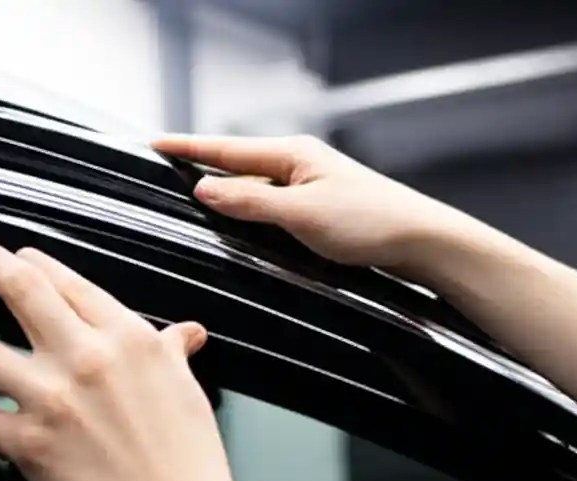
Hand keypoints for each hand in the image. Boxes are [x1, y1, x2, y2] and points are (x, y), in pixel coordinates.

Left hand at [0, 235, 242, 480]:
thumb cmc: (188, 464)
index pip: (71, 283)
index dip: (38, 265)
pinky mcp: (29, 444)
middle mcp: (87, 358)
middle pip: (21, 291)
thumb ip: (170, 354)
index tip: (19, 257)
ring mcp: (53, 399)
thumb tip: (185, 333)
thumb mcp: (186, 392)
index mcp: (129, 339)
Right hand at [153, 134, 487, 269]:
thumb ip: (250, 203)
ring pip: (256, 191)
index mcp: (292, 155)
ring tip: (195, 204)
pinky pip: (275, 208)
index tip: (154, 144)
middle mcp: (301, 165)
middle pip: (238, 167)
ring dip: (230, 198)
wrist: (422, 241)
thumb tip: (206, 191)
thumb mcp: (300, 214)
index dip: (187, 149)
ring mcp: (312, 187)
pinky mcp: (322, 211)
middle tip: (165, 173)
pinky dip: (254, 215)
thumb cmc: (370, 223)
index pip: (226, 150)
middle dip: (203, 171)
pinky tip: (246, 229)